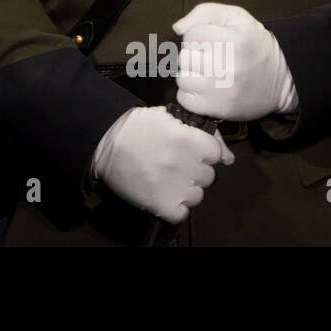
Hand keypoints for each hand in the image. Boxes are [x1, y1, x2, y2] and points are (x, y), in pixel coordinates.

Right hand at [90, 105, 233, 222]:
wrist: (103, 143)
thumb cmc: (137, 128)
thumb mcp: (169, 118)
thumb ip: (202, 133)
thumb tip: (228, 157)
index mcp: (187, 139)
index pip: (215, 153)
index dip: (203, 152)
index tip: (189, 150)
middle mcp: (183, 163)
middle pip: (207, 176)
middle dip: (194, 170)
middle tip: (174, 163)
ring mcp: (173, 186)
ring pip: (197, 195)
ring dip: (185, 188)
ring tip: (166, 177)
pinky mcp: (161, 204)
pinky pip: (182, 212)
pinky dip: (174, 206)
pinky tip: (163, 192)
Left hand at [173, 2, 299, 121]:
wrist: (282, 79)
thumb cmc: (254, 44)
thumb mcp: (236, 17)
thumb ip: (205, 13)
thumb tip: (178, 28)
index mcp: (235, 42)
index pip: (191, 35)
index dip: (197, 36)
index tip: (210, 42)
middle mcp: (228, 68)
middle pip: (185, 58)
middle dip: (194, 55)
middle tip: (210, 58)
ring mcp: (223, 91)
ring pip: (183, 79)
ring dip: (191, 75)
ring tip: (207, 73)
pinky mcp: (220, 109)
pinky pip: (185, 99)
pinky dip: (190, 94)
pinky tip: (205, 88)